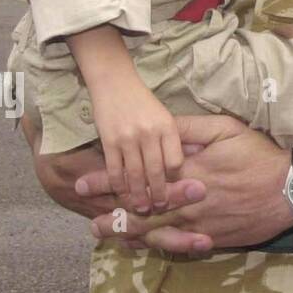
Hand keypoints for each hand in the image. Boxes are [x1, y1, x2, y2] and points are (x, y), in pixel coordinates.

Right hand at [20, 111, 204, 222]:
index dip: (176, 180)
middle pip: (157, 172)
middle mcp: (150, 134)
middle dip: (159, 194)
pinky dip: (118, 184)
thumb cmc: (143, 102)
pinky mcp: (109, 141)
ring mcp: (128, 138)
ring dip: (138, 195)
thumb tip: (182, 165)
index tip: (177, 193)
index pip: (176, 161)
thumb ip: (171, 138)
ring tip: (141, 208)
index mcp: (168, 127)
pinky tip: (121, 193)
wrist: (115, 83)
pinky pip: (115, 169)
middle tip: (160, 209)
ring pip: (135, 174)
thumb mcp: (164, 116)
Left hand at [81, 115, 292, 251]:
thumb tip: (162, 126)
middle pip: (140, 210)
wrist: (290, 190)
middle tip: (87, 217)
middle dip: (110, 213)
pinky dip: (154, 246)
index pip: (139, 177)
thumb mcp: (227, 130)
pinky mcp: (210, 239)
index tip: (83, 180)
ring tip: (105, 234)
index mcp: (188, 171)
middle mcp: (188, 201)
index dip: (109, 180)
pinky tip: (141, 246)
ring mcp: (198, 223)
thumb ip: (191, 128)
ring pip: (154, 232)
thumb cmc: (259, 156)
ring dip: (127, 233)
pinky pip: (176, 245)